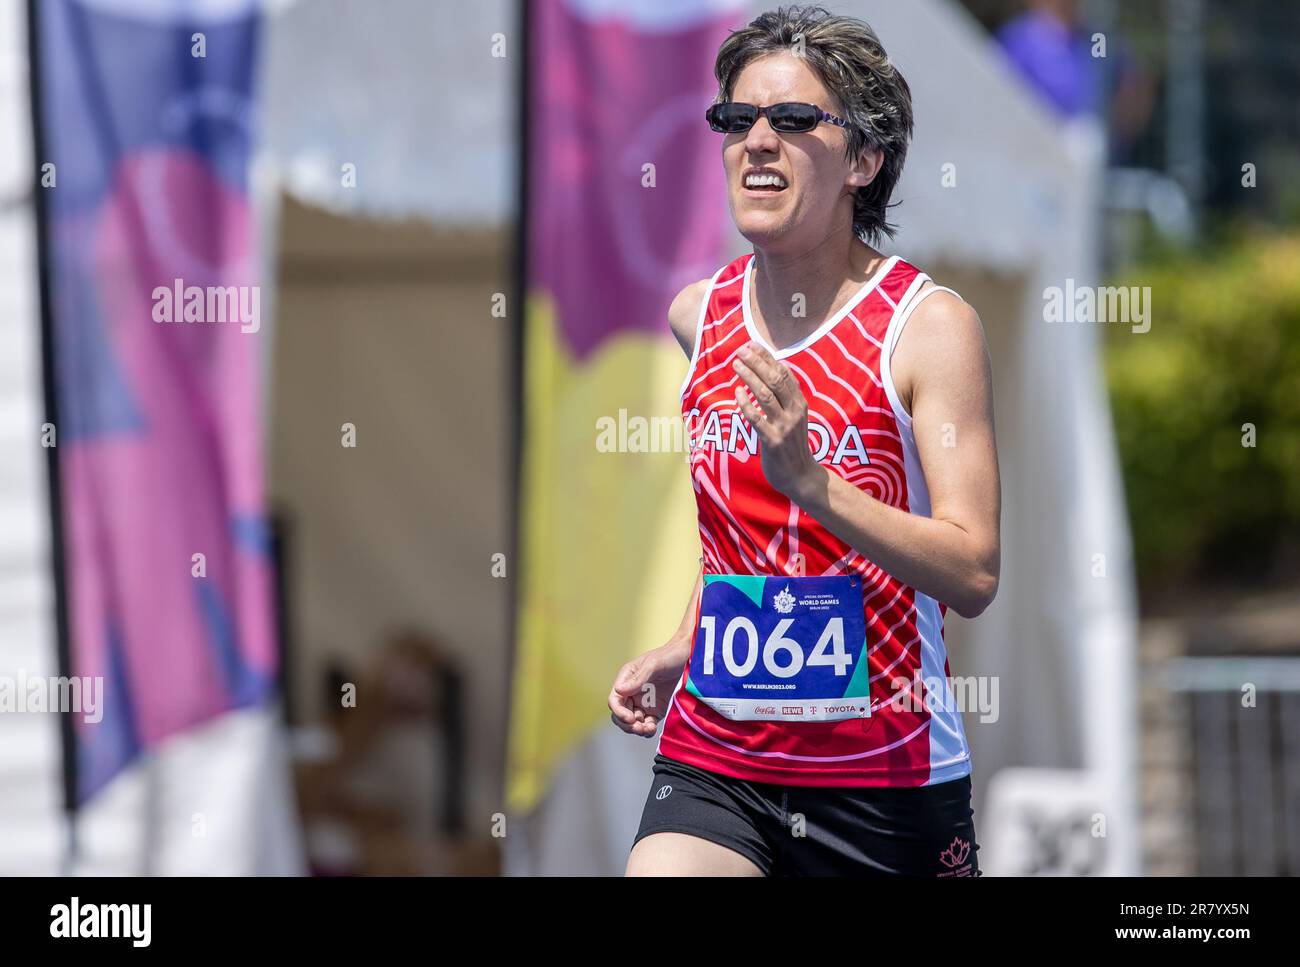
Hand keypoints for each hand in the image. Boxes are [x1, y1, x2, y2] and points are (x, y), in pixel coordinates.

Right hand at [608, 638, 690, 736]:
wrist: (688, 657)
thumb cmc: (669, 655)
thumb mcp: (653, 664)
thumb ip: (638, 678)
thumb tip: (618, 690)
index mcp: (627, 679)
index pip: (615, 700)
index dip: (619, 712)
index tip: (630, 718)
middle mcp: (632, 692)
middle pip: (621, 714)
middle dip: (627, 724)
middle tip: (639, 727)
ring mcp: (643, 702)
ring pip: (632, 722)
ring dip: (637, 729)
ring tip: (647, 729)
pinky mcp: (656, 710)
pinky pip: (647, 724)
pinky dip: (647, 730)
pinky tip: (652, 728)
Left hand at [732, 341, 824, 501]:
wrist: (801, 476)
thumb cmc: (793, 444)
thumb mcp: (795, 416)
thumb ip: (786, 395)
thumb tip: (775, 367)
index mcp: (799, 403)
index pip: (784, 372)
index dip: (768, 357)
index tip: (752, 344)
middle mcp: (794, 411)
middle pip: (775, 379)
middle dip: (757, 362)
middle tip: (741, 350)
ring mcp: (784, 426)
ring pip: (765, 395)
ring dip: (749, 377)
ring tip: (736, 365)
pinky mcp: (772, 441)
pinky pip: (756, 419)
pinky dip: (745, 404)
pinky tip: (737, 392)